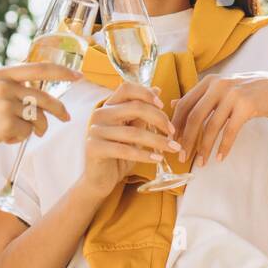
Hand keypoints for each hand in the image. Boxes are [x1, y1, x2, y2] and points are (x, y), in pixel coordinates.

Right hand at [0, 62, 80, 161]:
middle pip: (44, 96)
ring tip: (23, 133)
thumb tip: (36, 94)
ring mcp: (6, 104)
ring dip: (36, 127)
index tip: (78, 75)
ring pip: (37, 117)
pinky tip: (5, 138)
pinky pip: (27, 131)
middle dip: (59, 109)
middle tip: (66, 117)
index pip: (40, 68)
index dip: (63, 72)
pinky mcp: (6, 123)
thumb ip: (9, 87)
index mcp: (0, 74)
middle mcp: (5, 85)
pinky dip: (21, 137)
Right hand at [80, 81, 179, 197]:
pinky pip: (124, 150)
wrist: (99, 179)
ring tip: (173, 148)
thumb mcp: (132, 130)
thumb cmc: (118, 154)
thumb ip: (141, 112)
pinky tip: (158, 159)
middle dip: (159, 118)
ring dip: (158, 140)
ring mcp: (95, 130)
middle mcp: (100, 114)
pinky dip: (144, 155)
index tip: (163, 105)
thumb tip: (157, 90)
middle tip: (173, 131)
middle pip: (134, 107)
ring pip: (133, 132)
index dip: (146, 93)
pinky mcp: (94, 148)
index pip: (127, 88)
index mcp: (108, 106)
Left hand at [171, 72, 267, 168]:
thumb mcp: (221, 89)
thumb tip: (172, 103)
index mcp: (208, 81)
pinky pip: (230, 131)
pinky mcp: (246, 105)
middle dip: (186, 139)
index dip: (176, 125)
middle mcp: (218, 85)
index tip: (172, 141)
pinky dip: (224, 146)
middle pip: (194, 117)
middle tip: (182, 157)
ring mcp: (233, 94)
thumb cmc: (246, 92)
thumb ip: (199, 96)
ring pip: (211, 126)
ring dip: (204, 147)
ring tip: (201, 162)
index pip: (185, 104)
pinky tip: (219, 157)